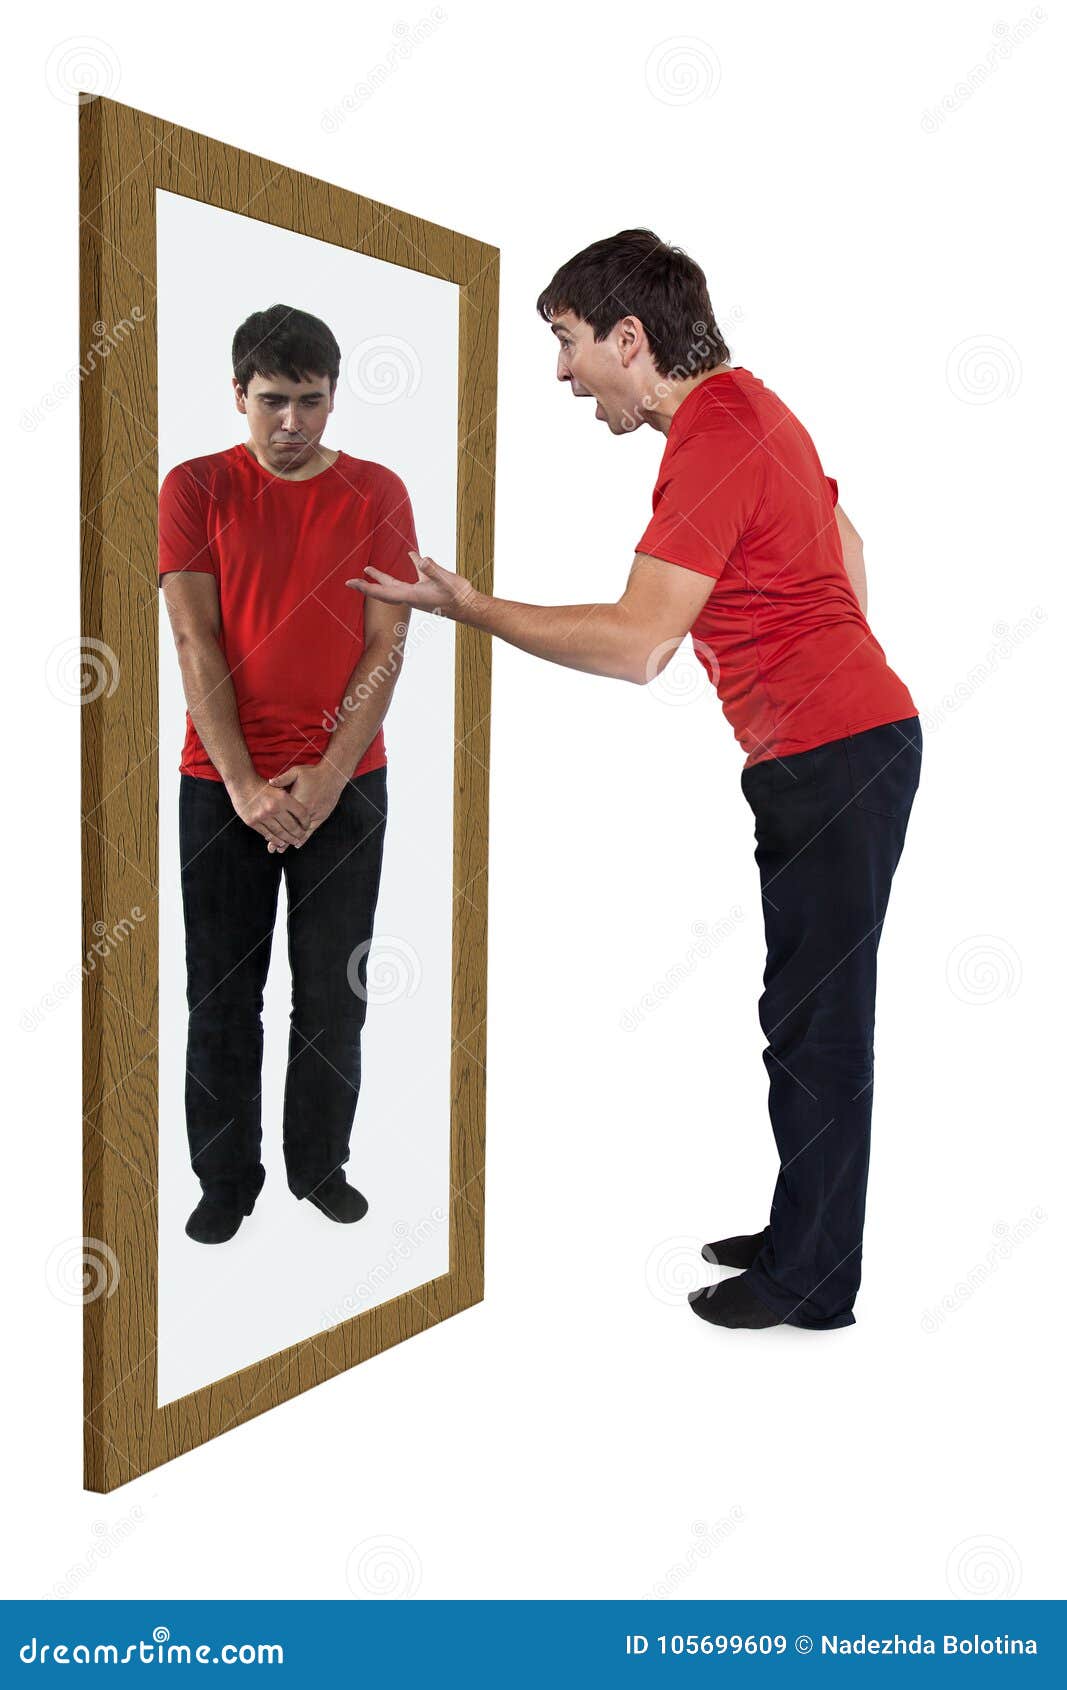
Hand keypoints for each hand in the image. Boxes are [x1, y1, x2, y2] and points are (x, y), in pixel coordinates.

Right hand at [229, 776, 311, 850]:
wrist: (241, 782)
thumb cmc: (261, 785)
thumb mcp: (279, 786)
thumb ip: (290, 797)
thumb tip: (303, 811)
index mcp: (283, 798)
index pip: (301, 814)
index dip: (306, 822)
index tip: (307, 826)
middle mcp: (274, 808)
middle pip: (292, 826)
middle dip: (299, 834)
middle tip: (301, 837)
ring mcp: (262, 816)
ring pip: (280, 833)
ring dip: (288, 840)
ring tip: (292, 842)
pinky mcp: (252, 822)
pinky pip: (267, 834)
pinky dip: (275, 840)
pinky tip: (280, 842)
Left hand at [265, 761, 346, 849]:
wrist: (333, 775)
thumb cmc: (314, 773)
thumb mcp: (296, 772)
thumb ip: (283, 778)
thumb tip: (269, 782)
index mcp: (296, 801)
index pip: (282, 817)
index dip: (274, 828)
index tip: (266, 836)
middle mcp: (305, 811)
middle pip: (290, 828)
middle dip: (280, 839)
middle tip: (272, 848)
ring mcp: (314, 815)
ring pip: (300, 832)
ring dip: (290, 841)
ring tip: (282, 849)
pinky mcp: (321, 817)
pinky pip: (311, 830)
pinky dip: (304, 838)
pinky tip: (297, 844)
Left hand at [346, 552, 479, 620]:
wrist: (469, 606)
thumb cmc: (457, 597)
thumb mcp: (445, 581)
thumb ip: (433, 569)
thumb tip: (422, 557)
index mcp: (410, 595)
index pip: (382, 592)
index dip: (365, 587)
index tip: (350, 583)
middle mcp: (410, 595)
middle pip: (382, 590)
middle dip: (365, 585)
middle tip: (349, 582)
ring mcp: (418, 591)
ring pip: (394, 583)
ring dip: (380, 577)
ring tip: (368, 569)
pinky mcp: (427, 586)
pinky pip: (413, 574)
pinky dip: (410, 563)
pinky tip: (412, 554)